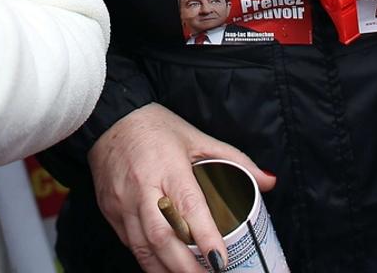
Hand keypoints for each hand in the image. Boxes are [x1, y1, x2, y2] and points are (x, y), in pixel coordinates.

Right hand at [88, 103, 276, 272]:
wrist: (109, 119)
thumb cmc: (153, 127)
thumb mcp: (197, 137)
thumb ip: (235, 160)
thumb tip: (268, 181)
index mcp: (168, 166)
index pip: (188, 206)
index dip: (205, 236)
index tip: (220, 259)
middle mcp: (143, 188)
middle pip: (162, 236)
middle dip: (185, 266)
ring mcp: (122, 203)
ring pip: (142, 247)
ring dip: (165, 270)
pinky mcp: (110, 212)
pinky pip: (129, 244)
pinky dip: (148, 260)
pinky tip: (163, 269)